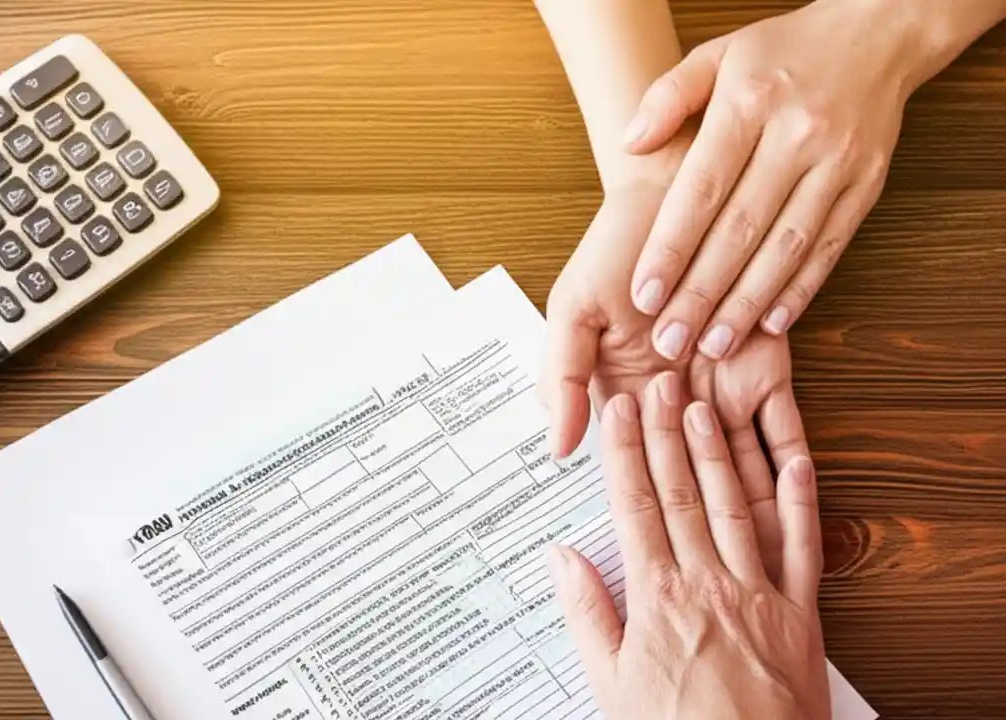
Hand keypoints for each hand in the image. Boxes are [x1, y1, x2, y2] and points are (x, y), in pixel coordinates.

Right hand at [544, 183, 808, 578]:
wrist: (676, 196)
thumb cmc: (613, 253)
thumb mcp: (568, 314)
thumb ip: (562, 377)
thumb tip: (559, 445)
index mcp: (624, 401)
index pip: (628, 468)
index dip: (630, 505)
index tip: (630, 553)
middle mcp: (675, 408)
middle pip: (686, 479)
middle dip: (693, 526)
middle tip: (698, 584)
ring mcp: (721, 393)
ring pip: (735, 466)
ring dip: (741, 508)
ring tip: (748, 566)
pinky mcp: (765, 372)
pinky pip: (782, 429)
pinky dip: (789, 462)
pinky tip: (793, 498)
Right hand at [546, 376, 828, 719]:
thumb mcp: (610, 681)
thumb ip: (587, 614)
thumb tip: (560, 557)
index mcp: (656, 596)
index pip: (634, 506)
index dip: (625, 452)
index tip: (618, 412)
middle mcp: (706, 583)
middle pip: (681, 494)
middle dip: (667, 434)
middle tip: (660, 384)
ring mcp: (756, 593)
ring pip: (735, 506)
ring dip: (718, 452)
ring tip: (704, 406)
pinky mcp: (799, 614)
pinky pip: (802, 548)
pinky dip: (801, 503)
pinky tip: (795, 462)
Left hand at [623, 0, 930, 360]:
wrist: (877, 32)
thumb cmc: (781, 52)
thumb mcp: (716, 54)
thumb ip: (667, 97)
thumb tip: (630, 144)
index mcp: (750, 103)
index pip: (703, 188)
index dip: (672, 246)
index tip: (644, 293)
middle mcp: (798, 135)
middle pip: (742, 229)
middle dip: (702, 293)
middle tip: (670, 342)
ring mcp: (839, 162)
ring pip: (787, 247)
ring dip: (748, 303)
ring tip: (713, 344)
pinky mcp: (868, 185)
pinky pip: (831, 246)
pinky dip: (801, 288)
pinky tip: (771, 323)